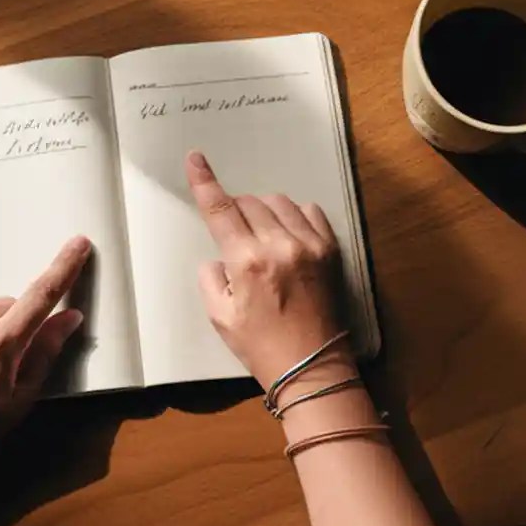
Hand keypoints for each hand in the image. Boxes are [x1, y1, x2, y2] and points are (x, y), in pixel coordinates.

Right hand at [184, 150, 348, 386]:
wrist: (313, 366)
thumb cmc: (261, 346)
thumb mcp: (219, 316)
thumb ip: (211, 277)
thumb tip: (220, 255)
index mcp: (247, 262)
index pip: (220, 209)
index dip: (204, 182)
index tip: (195, 159)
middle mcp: (279, 246)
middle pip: (249, 203)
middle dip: (235, 210)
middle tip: (235, 235)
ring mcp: (309, 245)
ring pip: (278, 202)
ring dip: (263, 210)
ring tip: (261, 236)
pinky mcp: (330, 250)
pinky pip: (309, 211)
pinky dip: (293, 215)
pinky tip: (287, 235)